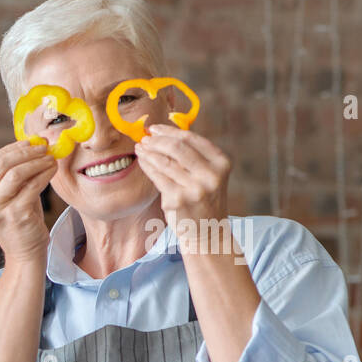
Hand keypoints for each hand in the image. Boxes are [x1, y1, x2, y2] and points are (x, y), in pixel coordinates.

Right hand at [0, 141, 56, 263]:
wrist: (25, 252)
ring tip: (50, 158)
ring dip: (36, 161)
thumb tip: (31, 143)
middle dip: (24, 151)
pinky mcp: (15, 215)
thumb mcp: (8, 195)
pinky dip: (44, 173)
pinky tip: (52, 169)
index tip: (30, 143)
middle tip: (43, 147)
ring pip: (15, 173)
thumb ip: (12, 172)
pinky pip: (31, 185)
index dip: (10, 148)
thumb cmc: (19, 219)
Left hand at [135, 126, 231, 255]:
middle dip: (157, 140)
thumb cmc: (203, 201)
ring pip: (165, 162)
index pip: (192, 139)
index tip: (154, 128)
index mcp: (222, 163)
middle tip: (144, 138)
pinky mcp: (178, 200)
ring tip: (139, 147)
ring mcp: (195, 188)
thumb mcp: (209, 176)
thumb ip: (194, 157)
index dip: (170, 131)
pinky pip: (157, 177)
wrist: (207, 233)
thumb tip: (164, 134)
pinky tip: (142, 160)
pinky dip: (147, 166)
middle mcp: (211, 174)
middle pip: (177, 147)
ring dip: (148, 152)